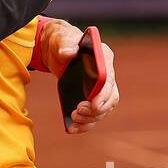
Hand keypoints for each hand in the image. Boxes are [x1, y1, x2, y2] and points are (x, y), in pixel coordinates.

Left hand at [40, 18, 119, 134]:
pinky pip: (93, 115)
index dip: (103, 94)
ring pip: (104, 110)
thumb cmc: (62, 41)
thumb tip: (68, 52)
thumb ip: (66, 44)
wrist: (57, 49)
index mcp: (104, 57)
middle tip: (77, 111)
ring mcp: (100, 88)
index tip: (92, 104)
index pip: (109, 80)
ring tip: (74, 118)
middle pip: (110, 98)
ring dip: (90, 118)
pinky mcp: (92, 97)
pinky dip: (85, 124)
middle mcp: (107, 74)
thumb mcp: (61, 39)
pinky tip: (72, 128)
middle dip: (96, 110)